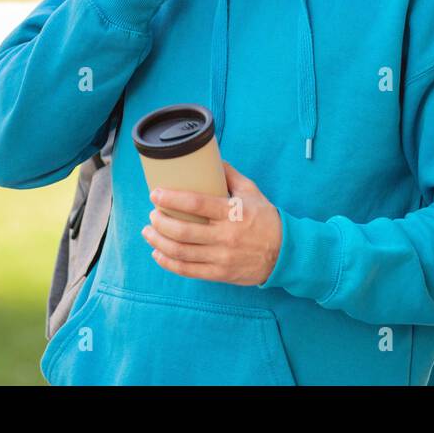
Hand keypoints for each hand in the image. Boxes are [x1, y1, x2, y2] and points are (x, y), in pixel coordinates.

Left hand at [141, 160, 282, 284]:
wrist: (285, 252)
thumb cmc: (265, 219)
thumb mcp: (251, 192)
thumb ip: (230, 175)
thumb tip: (211, 159)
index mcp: (232, 212)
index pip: (196, 204)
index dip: (171, 198)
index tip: (155, 194)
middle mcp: (225, 236)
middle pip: (183, 231)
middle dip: (160, 222)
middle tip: (152, 214)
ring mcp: (221, 257)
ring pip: (181, 252)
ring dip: (158, 242)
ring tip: (148, 232)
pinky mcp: (220, 274)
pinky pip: (188, 270)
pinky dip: (168, 262)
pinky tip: (158, 253)